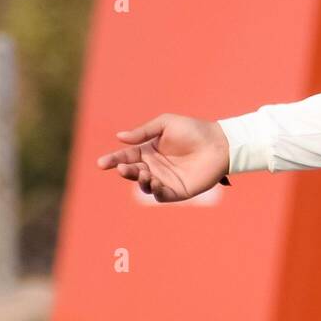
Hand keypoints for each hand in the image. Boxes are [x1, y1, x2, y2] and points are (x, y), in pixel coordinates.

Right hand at [96, 114, 230, 201]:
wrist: (218, 144)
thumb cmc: (193, 130)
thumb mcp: (165, 124)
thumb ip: (143, 132)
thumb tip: (120, 137)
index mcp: (149, 150)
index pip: (126, 156)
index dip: (114, 160)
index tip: (102, 164)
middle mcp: (154, 167)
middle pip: (133, 172)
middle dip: (126, 171)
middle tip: (124, 168)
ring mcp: (165, 180)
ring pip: (145, 185)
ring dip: (139, 181)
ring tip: (143, 173)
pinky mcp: (178, 192)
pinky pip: (161, 195)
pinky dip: (154, 191)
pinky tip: (154, 182)